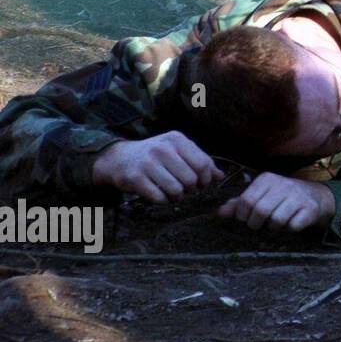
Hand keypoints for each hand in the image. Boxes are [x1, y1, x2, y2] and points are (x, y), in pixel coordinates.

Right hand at [91, 131, 223, 203]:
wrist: (119, 158)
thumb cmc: (155, 155)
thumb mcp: (178, 151)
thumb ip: (199, 161)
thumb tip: (220, 176)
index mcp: (176, 139)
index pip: (203, 163)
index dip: (206, 178)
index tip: (202, 184)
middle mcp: (162, 148)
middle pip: (191, 178)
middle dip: (192, 189)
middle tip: (186, 189)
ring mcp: (147, 163)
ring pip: (176, 189)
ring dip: (178, 197)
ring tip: (174, 194)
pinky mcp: (135, 178)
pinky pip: (159, 197)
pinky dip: (163, 201)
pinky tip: (161, 196)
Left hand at [217, 173, 335, 231]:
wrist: (315, 196)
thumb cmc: (281, 197)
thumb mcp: (261, 195)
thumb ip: (240, 203)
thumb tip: (220, 212)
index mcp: (267, 179)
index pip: (246, 200)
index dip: (243, 215)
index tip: (247, 219)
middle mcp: (283, 184)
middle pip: (260, 211)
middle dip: (256, 223)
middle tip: (259, 224)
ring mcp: (298, 196)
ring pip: (276, 220)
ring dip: (273, 227)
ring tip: (276, 223)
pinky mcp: (310, 209)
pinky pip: (293, 226)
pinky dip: (289, 229)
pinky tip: (290, 223)